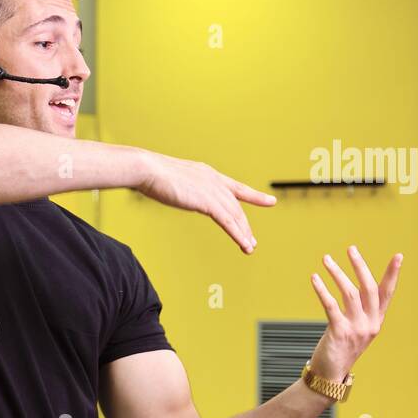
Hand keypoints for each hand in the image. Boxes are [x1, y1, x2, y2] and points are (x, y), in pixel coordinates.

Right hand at [134, 148, 275, 253]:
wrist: (148, 169)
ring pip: (235, 216)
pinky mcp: (208, 202)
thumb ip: (181, 188)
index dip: (254, 196)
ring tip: (249, 247)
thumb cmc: (151, 174)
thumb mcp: (172, 180)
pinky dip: (238, 235)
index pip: (235, 187)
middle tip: (251, 240)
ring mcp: (212, 191)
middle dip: (245, 225)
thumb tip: (175, 192)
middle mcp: (214, 181)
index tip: (269, 201)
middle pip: (236, 206)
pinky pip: (228, 222)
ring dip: (243, 233)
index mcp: (207, 174)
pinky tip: (244, 245)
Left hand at [308, 246, 403, 381]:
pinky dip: (322, 289)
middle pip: (369, 288)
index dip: (392, 274)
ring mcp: (356, 329)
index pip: (387, 293)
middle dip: (360, 266)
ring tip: (326, 259)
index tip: (398, 256)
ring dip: (337, 273)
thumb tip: (352, 288)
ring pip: (349, 293)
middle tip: (351, 248)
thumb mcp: (355, 329)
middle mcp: (370, 324)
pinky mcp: (340, 332)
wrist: (330, 375)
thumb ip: (358, 312)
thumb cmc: (340, 349)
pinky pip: (331, 305)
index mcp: (376, 321)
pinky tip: (314, 278)